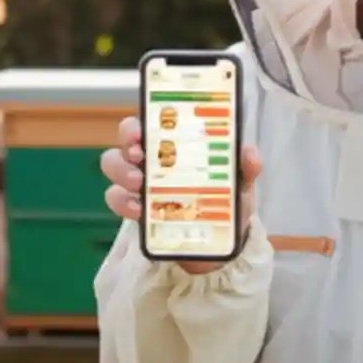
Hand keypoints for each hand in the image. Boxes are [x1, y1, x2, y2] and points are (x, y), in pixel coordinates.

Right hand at [100, 115, 262, 273]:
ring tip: (138, 185)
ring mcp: (139, 184)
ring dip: (121, 172)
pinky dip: (123, 203)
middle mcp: (151, 159)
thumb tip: (249, 154)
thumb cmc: (226, 200)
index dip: (140, 121)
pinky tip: (138, 211)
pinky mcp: (135, 210)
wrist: (222, 241)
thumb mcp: (240, 182)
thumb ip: (245, 166)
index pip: (149, 122)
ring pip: (114, 166)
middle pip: (125, 142)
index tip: (142, 129)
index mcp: (174, 144)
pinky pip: (117, 200)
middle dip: (127, 145)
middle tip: (139, 155)